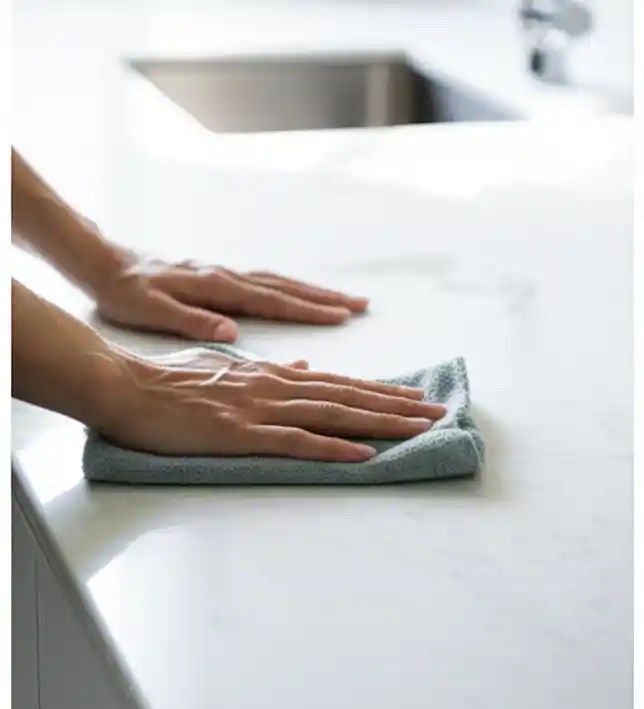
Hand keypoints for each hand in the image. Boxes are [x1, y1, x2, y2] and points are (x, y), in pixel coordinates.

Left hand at [91, 249, 368, 341]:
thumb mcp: (150, 311)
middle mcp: (227, 277)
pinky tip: (303, 296)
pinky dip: (293, 289)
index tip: (341, 316)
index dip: (307, 310)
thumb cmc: (124, 292)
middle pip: (286, 287)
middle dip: (325, 298)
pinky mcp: (220, 277)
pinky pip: (267, 283)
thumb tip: (233, 331)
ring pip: (279, 283)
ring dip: (314, 292)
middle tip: (361, 306)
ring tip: (345, 301)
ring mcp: (226, 275)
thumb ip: (192, 321)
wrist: (102, 262)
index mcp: (216, 287)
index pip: (271, 301)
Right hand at [95, 348, 445, 461]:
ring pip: (334, 415)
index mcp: (274, 376)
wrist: (124, 385)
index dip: (381, 392)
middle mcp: (277, 387)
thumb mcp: (227, 369)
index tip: (416, 398)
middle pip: (349, 397)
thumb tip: (305, 367)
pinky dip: (333, 448)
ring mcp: (261, 410)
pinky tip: (363, 455)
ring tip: (419, 428)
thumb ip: (270, 371)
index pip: (339, 384)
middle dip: (397, 406)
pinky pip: (297, 442)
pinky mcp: (242, 433)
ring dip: (381, 423)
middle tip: (438, 413)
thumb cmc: (170, 382)